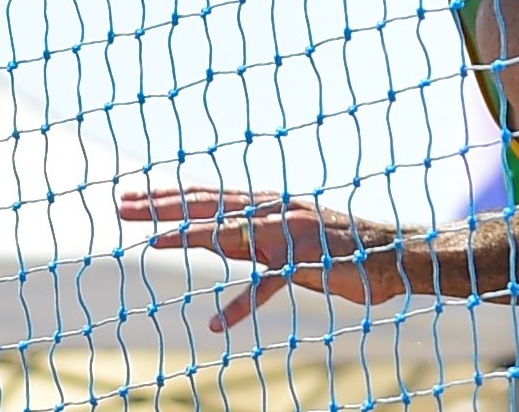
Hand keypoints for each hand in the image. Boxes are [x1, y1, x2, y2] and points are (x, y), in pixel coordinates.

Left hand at [116, 185, 410, 332]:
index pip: (208, 197)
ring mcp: (290, 235)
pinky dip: (245, 304)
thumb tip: (215, 239)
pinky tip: (219, 322)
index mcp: (268, 206)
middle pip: (207, 206)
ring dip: (189, 235)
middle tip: (120, 205)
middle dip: (162, 205)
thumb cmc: (343, 252)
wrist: (397, 257)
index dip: (168, 196)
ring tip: (151, 242)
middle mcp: (274, 212)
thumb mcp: (288, 242)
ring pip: (230, 231)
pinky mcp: (308, 262)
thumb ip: (253, 240)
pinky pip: (270, 285)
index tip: (130, 195)